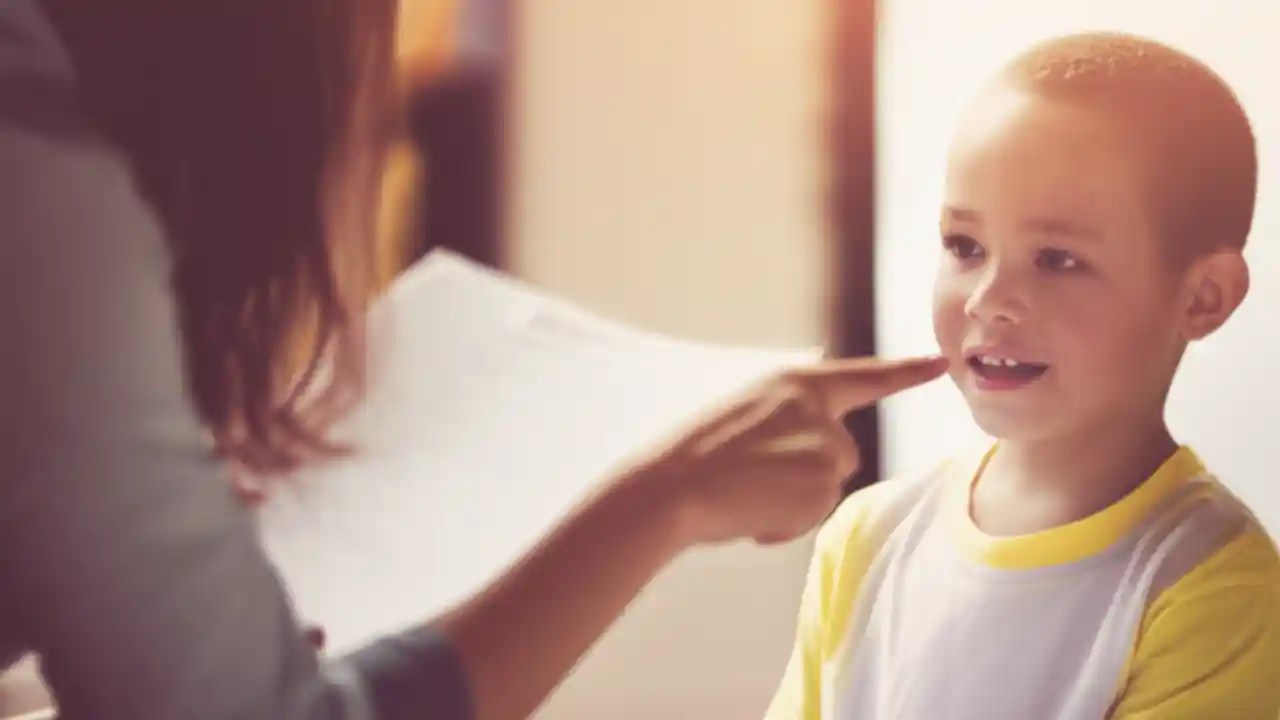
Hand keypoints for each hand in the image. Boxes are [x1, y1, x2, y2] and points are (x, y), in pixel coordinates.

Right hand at [635, 355, 947, 545]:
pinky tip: (751, 511)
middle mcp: (818, 410)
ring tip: (746, 494)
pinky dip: (785, 522)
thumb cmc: (697, 456)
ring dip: (794, 500)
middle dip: (809, 474)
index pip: (865, 376)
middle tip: (752, 480)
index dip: (905, 371)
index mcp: (795, 383)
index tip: (940, 362)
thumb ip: (789, 420)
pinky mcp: (822, 483)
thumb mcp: (747, 414)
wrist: (673, 486)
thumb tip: (817, 454)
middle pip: (843, 452)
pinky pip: (813, 514)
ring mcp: (823, 445)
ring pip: (827, 485)